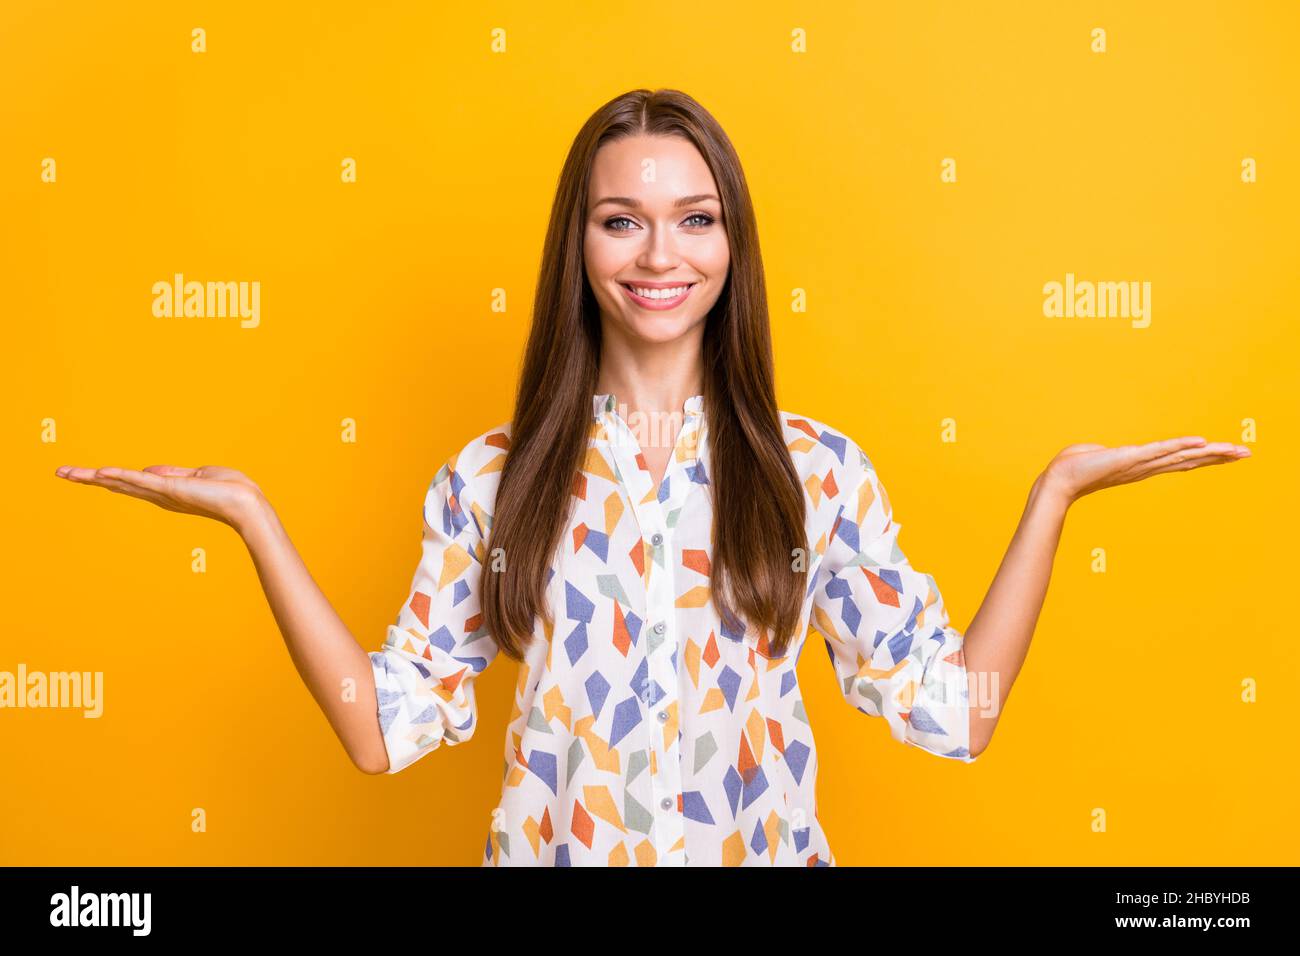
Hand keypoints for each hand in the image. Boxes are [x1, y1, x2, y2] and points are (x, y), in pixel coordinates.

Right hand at [53, 463, 266, 530]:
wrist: (246, 504)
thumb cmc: (229, 489)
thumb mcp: (197, 475)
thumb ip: (173, 473)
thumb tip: (150, 471)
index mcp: (165, 491)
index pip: (130, 482)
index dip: (107, 477)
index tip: (86, 472)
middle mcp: (159, 496)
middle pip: (117, 484)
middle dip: (89, 478)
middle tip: (61, 473)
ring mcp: (163, 493)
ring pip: (122, 482)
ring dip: (94, 476)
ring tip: (67, 472)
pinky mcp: (171, 489)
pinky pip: (141, 481)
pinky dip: (120, 475)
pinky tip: (99, 472)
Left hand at [1041, 436, 1250, 504]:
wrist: (1058, 479)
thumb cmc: (1074, 467)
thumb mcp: (1098, 457)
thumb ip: (1108, 454)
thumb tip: (1104, 454)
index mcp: (1143, 466)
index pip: (1180, 460)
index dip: (1205, 456)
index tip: (1228, 453)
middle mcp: (1147, 467)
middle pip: (1190, 460)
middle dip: (1219, 456)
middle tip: (1247, 453)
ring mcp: (1141, 464)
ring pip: (1183, 456)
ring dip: (1210, 452)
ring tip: (1236, 450)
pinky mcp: (1131, 458)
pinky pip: (1160, 450)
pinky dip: (1180, 445)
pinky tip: (1201, 442)